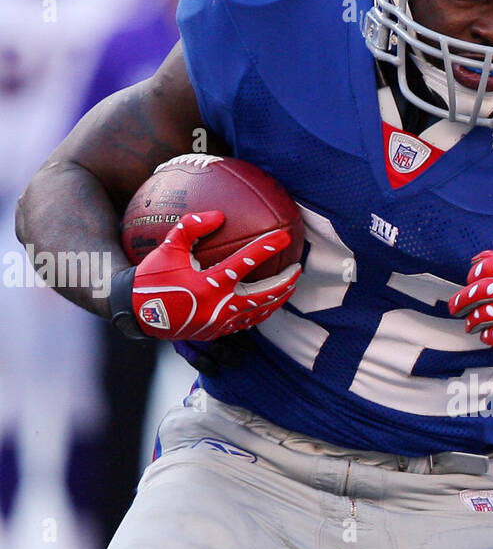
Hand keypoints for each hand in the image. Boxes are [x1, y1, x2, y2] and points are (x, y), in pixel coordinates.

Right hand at [110, 210, 300, 340]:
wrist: (137, 314)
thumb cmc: (151, 277)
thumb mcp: (167, 248)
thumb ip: (190, 228)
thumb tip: (218, 215)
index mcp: (207, 285)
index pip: (244, 264)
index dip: (266, 248)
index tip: (283, 236)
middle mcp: (217, 308)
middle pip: (263, 296)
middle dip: (284, 283)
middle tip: (298, 268)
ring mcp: (219, 324)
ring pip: (258, 313)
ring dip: (277, 299)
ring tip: (290, 286)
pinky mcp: (217, 333)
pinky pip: (246, 323)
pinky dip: (260, 311)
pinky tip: (267, 302)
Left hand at [448, 250, 492, 373]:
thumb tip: (476, 259)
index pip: (491, 266)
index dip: (474, 274)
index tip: (469, 282)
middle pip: (483, 290)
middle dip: (463, 299)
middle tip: (454, 308)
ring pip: (484, 313)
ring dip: (473, 321)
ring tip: (472, 324)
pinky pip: (491, 334)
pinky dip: (486, 335)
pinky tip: (490, 335)